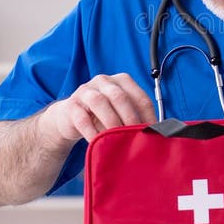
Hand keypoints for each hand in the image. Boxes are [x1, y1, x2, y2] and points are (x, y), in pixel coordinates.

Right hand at [40, 72, 156, 144]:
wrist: (70, 117)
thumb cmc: (102, 115)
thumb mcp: (120, 113)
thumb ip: (135, 117)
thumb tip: (154, 133)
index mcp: (121, 81)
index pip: (140, 96)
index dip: (148, 116)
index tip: (153, 133)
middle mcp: (103, 81)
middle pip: (120, 97)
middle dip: (131, 118)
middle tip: (136, 138)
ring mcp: (85, 91)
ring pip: (100, 102)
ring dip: (111, 123)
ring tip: (118, 140)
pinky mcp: (71, 105)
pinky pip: (82, 118)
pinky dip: (92, 132)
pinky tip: (99, 142)